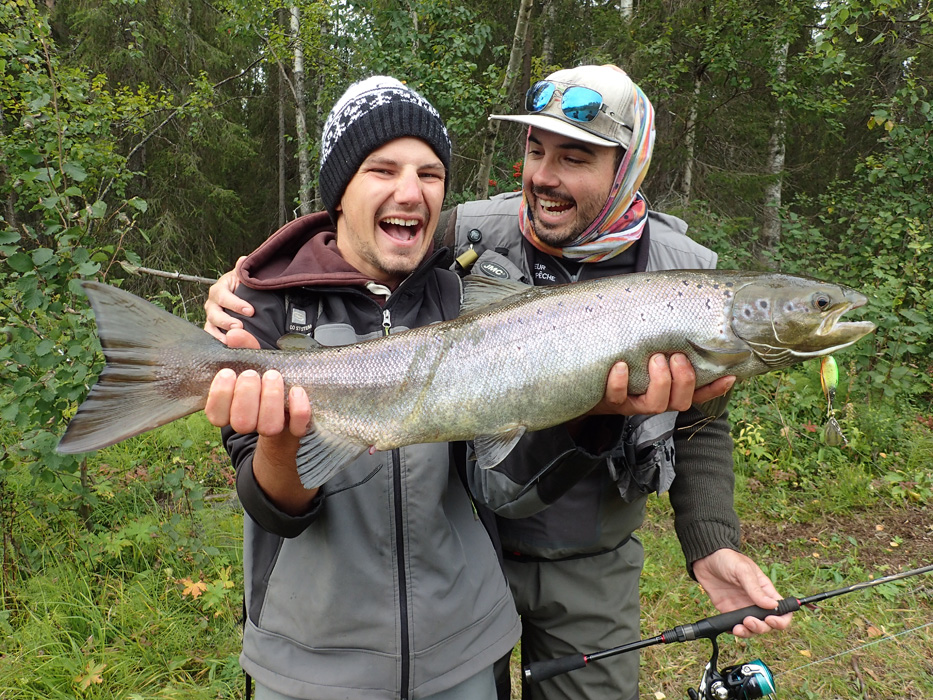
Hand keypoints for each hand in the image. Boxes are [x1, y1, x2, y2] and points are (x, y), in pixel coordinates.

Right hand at [204, 256, 254, 341]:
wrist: (242, 294)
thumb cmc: (243, 286)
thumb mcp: (243, 276)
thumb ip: (243, 269)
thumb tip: (243, 259)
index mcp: (219, 289)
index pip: (224, 296)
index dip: (236, 304)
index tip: (250, 310)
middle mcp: (212, 303)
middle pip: (214, 314)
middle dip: (227, 321)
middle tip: (240, 326)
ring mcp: (212, 316)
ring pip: (211, 326)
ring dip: (221, 334)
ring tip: (233, 340)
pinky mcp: (214, 327)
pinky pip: (212, 336)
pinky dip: (218, 341)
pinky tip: (229, 345)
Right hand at [204, 329, 316, 510]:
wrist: (290, 402)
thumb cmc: (263, 378)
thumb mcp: (252, 361)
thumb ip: (242, 348)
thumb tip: (234, 334)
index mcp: (230, 411)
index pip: (216, 416)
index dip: (220, 396)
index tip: (228, 373)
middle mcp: (249, 424)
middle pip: (241, 423)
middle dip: (246, 394)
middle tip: (252, 374)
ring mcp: (272, 429)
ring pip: (268, 427)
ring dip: (270, 399)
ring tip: (273, 376)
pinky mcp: (296, 430)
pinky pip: (297, 427)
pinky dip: (298, 409)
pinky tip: (297, 390)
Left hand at [588, 353, 735, 415]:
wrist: (583, 384)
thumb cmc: (620, 363)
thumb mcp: (643, 354)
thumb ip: (661, 342)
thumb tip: (680, 313)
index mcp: (666, 390)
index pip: (698, 393)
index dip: (715, 388)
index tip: (730, 375)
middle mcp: (653, 400)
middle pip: (680, 402)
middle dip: (684, 380)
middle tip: (676, 357)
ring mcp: (632, 403)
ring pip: (656, 405)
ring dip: (660, 382)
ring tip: (655, 358)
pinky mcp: (609, 403)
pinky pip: (617, 398)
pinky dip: (620, 382)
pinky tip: (620, 366)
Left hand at [693, 549, 792, 637]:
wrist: (705, 559)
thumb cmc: (728, 559)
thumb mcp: (743, 570)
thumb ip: (755, 589)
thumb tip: (773, 605)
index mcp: (766, 591)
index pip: (782, 610)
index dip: (781, 620)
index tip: (771, 620)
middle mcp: (757, 602)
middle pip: (768, 624)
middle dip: (761, 627)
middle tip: (749, 621)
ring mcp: (743, 608)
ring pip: (753, 629)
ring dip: (749, 632)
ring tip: (738, 627)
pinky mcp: (730, 612)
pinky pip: (736, 627)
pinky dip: (736, 632)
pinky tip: (731, 628)